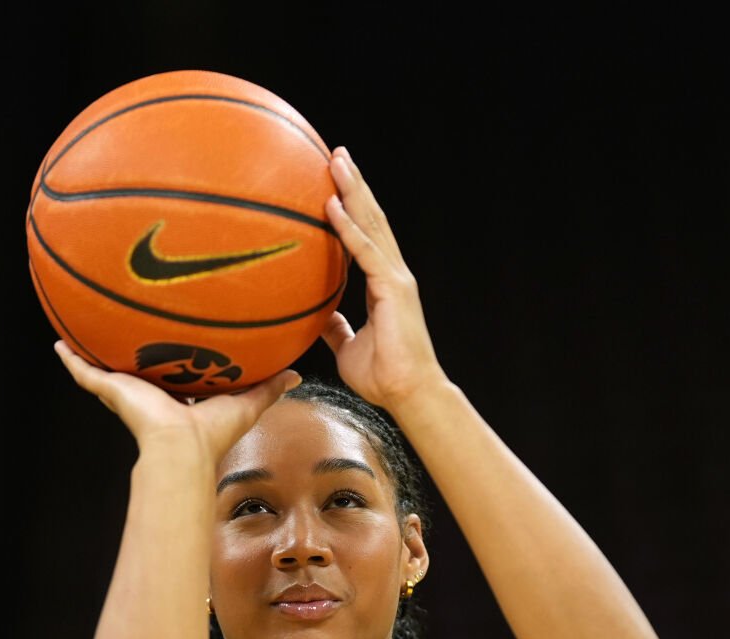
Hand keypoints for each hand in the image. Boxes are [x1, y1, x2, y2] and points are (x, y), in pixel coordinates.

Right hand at [54, 341, 296, 460]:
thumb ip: (270, 387)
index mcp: (178, 396)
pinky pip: (85, 371)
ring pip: (108, 367)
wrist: (181, 447)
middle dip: (133, 351)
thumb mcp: (247, 403)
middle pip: (138, 368)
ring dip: (97, 350)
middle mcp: (151, 392)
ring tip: (85, 327)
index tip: (175, 338)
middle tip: (129, 324)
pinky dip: (71, 358)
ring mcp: (128, 391)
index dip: (174, 357)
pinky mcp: (111, 389)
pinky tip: (59, 343)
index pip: (173, 373)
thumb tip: (297, 374)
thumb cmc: (212, 434)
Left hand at [322, 147, 451, 411]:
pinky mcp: (393, 289)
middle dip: (354, 185)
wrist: (408, 394)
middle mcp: (392, 273)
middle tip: (337, 155)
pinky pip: (365, 252)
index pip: (367, 235)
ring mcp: (395, 278)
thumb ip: (337, 328)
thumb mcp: (348, 347)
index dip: (353, 206)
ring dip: (353, 191)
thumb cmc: (383, 376)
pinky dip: (348, 228)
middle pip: (372, 219)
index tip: (335, 182)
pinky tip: (331, 205)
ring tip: (336, 161)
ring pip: (372, 225)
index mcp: (384, 283)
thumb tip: (321, 318)